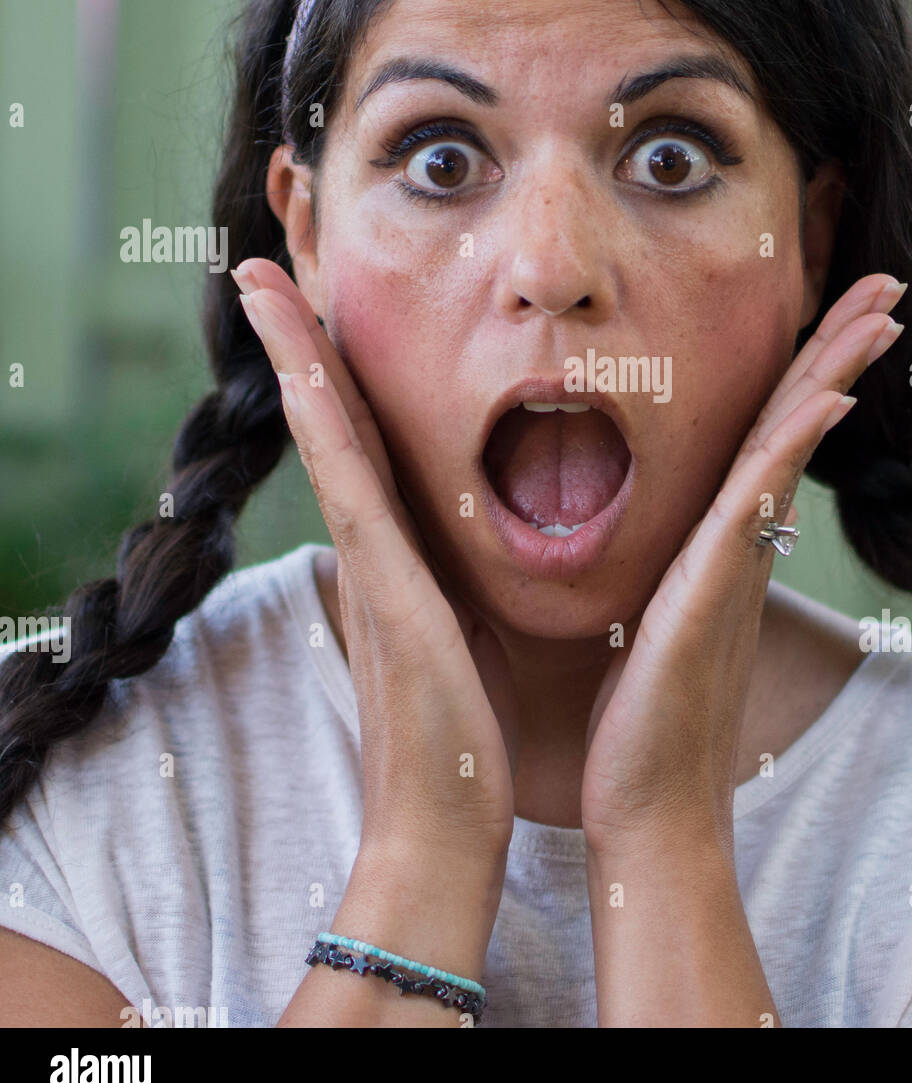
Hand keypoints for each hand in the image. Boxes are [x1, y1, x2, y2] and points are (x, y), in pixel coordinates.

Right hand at [231, 258, 517, 862]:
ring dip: (293, 356)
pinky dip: (318, 423)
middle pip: (331, 420)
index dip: (338, 369)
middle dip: (300, 341)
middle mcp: (373, 545)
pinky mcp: (383, 592)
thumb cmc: (470, 725)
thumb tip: (479, 534)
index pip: (364, 436)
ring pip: (325, 436)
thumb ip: (460, 573)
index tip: (325, 304)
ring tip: (262, 280)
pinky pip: (347, 488)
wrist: (454, 817)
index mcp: (400, 548)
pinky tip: (301, 367)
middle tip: (267, 265)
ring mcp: (369, 565)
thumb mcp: (470, 625)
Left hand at [579, 272, 907, 856]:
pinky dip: (795, 444)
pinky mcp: (713, 589)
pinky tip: (824, 396)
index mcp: (724, 537)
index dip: (806, 364)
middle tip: (888, 281)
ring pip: (791, 443)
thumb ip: (669, 563)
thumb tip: (658, 529)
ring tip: (880, 308)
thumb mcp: (652, 614)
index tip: (836, 306)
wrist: (647, 802)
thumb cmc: (641, 716)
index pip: (770, 429)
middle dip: (842, 344)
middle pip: (799, 418)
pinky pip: (759, 501)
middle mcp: (742, 539)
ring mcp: (735, 561)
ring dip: (835, 369)